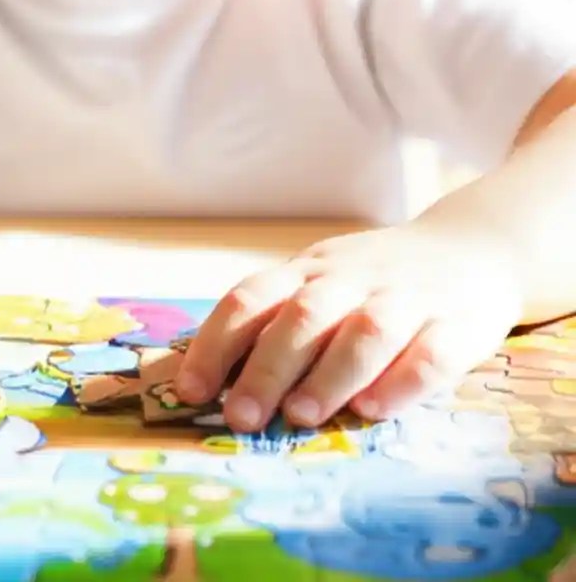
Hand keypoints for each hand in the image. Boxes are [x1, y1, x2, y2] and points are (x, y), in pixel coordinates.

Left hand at [173, 222, 523, 431]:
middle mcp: (350, 280)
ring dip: (330, 375)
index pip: (250, 300)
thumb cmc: (369, 284)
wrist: (471, 246)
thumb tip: (205, 385)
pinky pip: (431, 352)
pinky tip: (372, 409)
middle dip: (267, 368)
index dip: (216, 344)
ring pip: (366, 331)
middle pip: (303, 317)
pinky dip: (401, 381)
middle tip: (241, 417)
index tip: (191, 391)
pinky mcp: (458, 324)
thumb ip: (271, 325)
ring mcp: (406, 298)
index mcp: (305, 272)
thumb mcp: (315, 286)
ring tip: (301, 417)